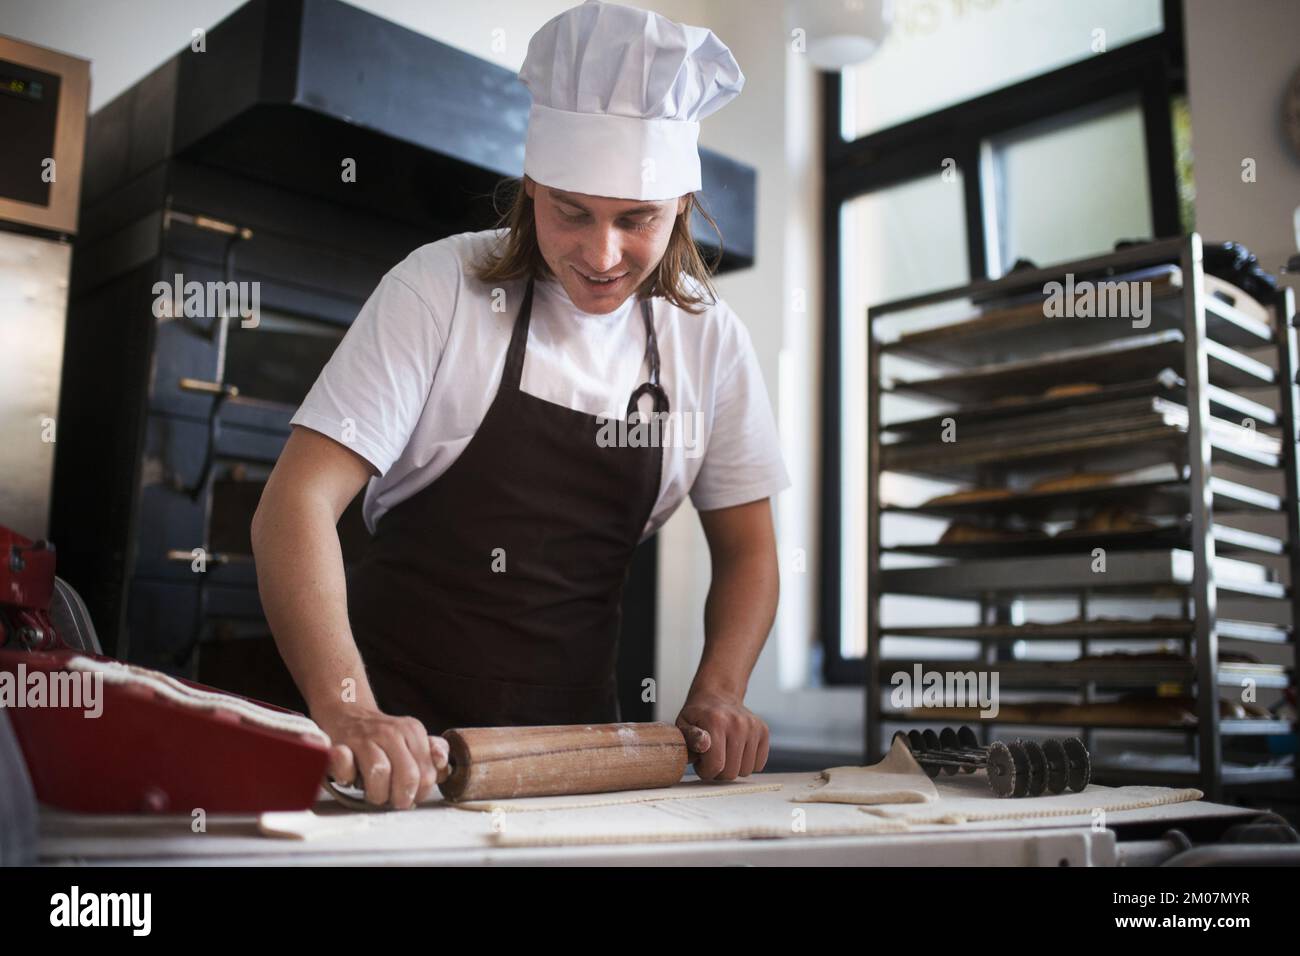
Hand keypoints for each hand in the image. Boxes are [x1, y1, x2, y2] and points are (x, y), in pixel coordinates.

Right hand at [315, 706, 449, 809]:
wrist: (347, 715)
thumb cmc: (383, 738)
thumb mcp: (412, 741)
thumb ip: (433, 753)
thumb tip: (442, 763)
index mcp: (413, 731)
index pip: (427, 774)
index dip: (419, 793)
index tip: (410, 796)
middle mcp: (391, 732)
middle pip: (407, 776)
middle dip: (401, 798)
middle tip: (393, 801)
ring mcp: (365, 737)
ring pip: (380, 772)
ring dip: (376, 793)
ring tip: (374, 794)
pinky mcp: (339, 744)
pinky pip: (345, 766)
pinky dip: (347, 777)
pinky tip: (351, 779)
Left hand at [676, 692, 769, 781]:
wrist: (718, 695)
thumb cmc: (698, 714)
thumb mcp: (683, 724)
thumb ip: (689, 737)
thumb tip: (703, 745)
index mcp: (716, 721)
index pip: (715, 765)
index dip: (705, 771)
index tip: (701, 762)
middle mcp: (738, 723)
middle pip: (731, 772)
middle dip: (718, 771)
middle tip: (711, 757)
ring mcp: (753, 727)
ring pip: (746, 771)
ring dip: (733, 767)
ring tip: (723, 753)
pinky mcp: (763, 731)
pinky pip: (758, 764)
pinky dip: (746, 763)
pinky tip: (736, 751)